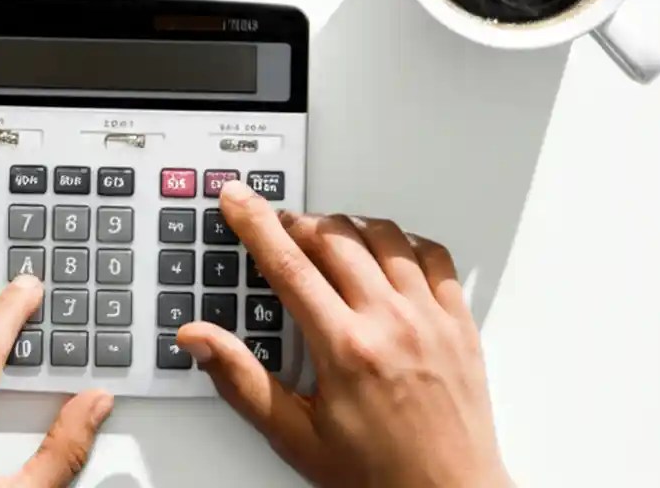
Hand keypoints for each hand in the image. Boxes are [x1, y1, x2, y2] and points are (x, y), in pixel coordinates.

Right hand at [176, 182, 510, 487]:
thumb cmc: (377, 475)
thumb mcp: (295, 437)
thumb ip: (242, 381)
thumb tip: (200, 340)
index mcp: (345, 349)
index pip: (289, 265)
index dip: (256, 224)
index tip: (237, 199)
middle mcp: (391, 322)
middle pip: (334, 239)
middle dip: (297, 222)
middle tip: (277, 224)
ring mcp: (430, 317)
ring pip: (384, 237)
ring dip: (347, 226)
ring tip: (326, 235)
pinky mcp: (459, 322)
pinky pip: (433, 255)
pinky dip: (404, 241)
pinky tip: (387, 251)